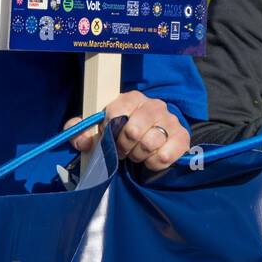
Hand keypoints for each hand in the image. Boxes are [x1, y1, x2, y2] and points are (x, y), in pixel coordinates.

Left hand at [64, 90, 190, 170]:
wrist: (148, 140)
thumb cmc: (119, 133)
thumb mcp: (96, 130)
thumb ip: (79, 132)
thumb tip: (83, 142)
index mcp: (131, 98)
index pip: (115, 114)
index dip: (109, 131)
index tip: (110, 136)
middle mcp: (154, 105)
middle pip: (133, 131)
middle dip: (123, 146)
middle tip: (123, 149)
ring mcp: (170, 120)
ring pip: (149, 144)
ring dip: (138, 155)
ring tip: (136, 153)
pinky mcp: (182, 137)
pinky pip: (165, 156)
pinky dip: (153, 163)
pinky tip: (150, 158)